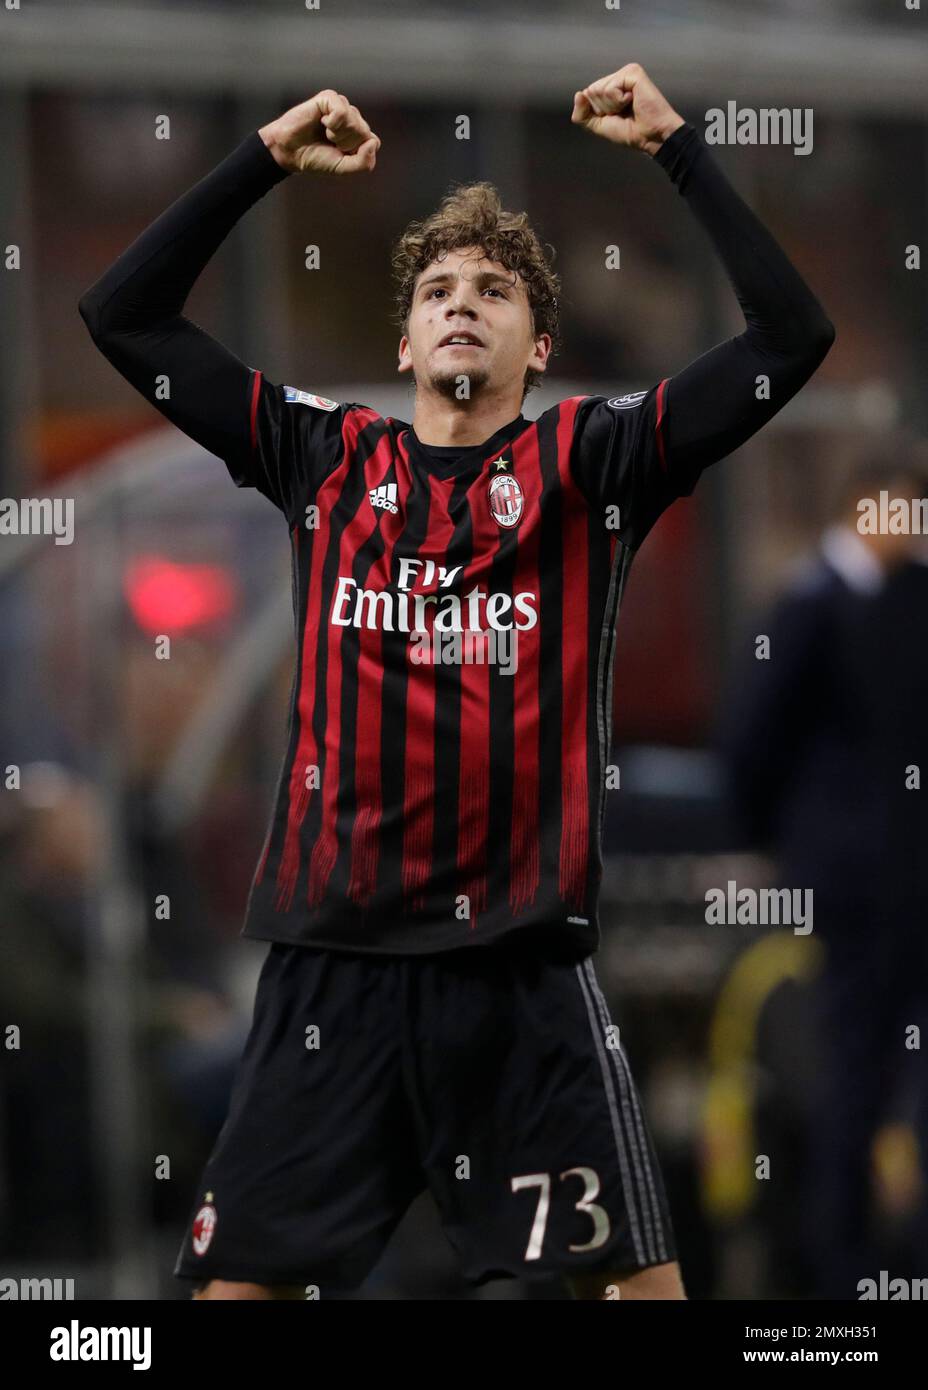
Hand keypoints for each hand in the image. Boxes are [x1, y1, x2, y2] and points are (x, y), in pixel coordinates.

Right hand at [259, 90, 380, 174]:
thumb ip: (364, 162)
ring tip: (325, 133)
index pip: (373, 142)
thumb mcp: (343, 168)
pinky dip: (332, 123)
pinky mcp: (329, 98)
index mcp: (358, 134)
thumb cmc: (315, 158)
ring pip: (354, 121)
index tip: (340, 153)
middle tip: (330, 143)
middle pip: (364, 132)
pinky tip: (322, 122)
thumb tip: (373, 143)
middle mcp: (353, 118)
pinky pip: (342, 112)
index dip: (356, 152)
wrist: (290, 152)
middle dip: (346, 143)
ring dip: (338, 134)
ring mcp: (342, 106)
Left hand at [571, 63, 683, 155]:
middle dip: (604, 109)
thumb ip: (582, 114)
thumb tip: (579, 94)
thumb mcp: (598, 126)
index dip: (597, 112)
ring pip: (599, 89)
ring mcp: (625, 73)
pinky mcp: (633, 72)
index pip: (587, 95)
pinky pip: (610, 88)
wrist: (650, 136)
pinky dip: (618, 101)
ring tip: (629, 108)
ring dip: (612, 106)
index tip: (615, 117)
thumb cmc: (630, 131)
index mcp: (609, 87)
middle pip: (591, 91)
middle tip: (623, 113)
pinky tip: (633, 101)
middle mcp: (617, 77)